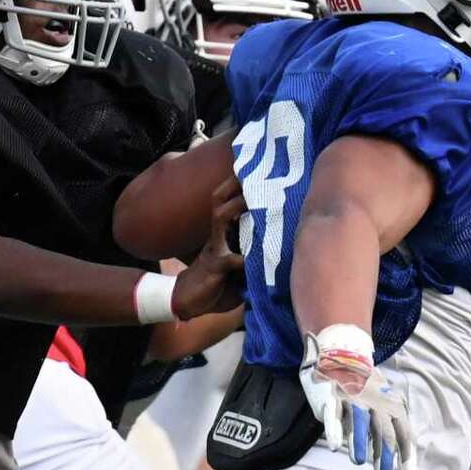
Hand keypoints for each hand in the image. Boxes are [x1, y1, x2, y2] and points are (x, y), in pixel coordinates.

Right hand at [170, 177, 246, 317]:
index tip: (260, 169)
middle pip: (220, 200)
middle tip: (256, 169)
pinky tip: (255, 259)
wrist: (187, 300)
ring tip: (251, 197)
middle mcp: (219, 235)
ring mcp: (215, 248)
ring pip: (221, 218)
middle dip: (235, 184)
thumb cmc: (217, 282)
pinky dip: (243, 258)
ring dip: (236, 206)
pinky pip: (230, 259)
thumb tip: (283, 247)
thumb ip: (255, 255)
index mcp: (225, 233)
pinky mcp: (216, 266)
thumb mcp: (239, 266)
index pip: (230, 202)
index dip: (240, 186)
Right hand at [301, 323, 415, 469]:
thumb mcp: (386, 408)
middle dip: (384, 460)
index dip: (406, 463)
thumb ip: (388, 433)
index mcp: (395, 408)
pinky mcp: (336, 396)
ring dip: (360, 443)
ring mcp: (357, 399)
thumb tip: (392, 462)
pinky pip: (336, 415)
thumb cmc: (370, 390)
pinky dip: (335, 430)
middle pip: (385, 435)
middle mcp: (379, 404)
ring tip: (358, 461)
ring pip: (361, 423)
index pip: (405, 438)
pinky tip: (335, 446)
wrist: (347, 355)